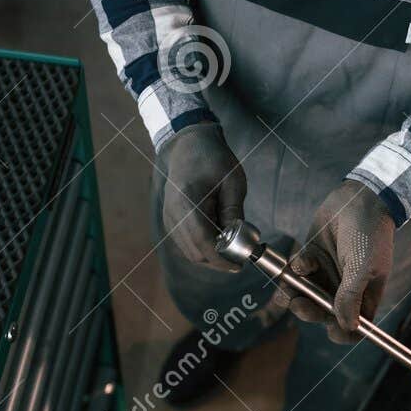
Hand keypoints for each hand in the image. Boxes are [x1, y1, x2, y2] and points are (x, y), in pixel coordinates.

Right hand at [159, 123, 246, 269]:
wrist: (187, 145)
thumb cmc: (212, 159)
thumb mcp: (233, 182)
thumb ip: (234, 213)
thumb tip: (240, 241)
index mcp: (187, 203)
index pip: (203, 243)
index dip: (221, 260)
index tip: (239, 266)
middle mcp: (172, 214)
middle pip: (194, 253)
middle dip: (219, 260)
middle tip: (242, 254)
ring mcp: (168, 218)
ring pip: (189, 251)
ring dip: (211, 254)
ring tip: (233, 242)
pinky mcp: (170, 220)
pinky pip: (186, 243)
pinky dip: (203, 246)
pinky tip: (219, 235)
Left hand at [272, 181, 394, 343]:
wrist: (360, 199)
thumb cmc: (370, 234)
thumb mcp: (364, 268)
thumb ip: (351, 297)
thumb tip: (347, 326)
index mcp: (364, 296)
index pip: (353, 326)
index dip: (341, 332)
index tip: (330, 327)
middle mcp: (344, 289)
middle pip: (323, 314)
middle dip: (308, 312)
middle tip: (299, 304)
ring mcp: (326, 274)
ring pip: (305, 296)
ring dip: (293, 295)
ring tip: (288, 287)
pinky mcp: (311, 258)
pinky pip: (297, 273)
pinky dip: (295, 269)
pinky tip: (303, 259)